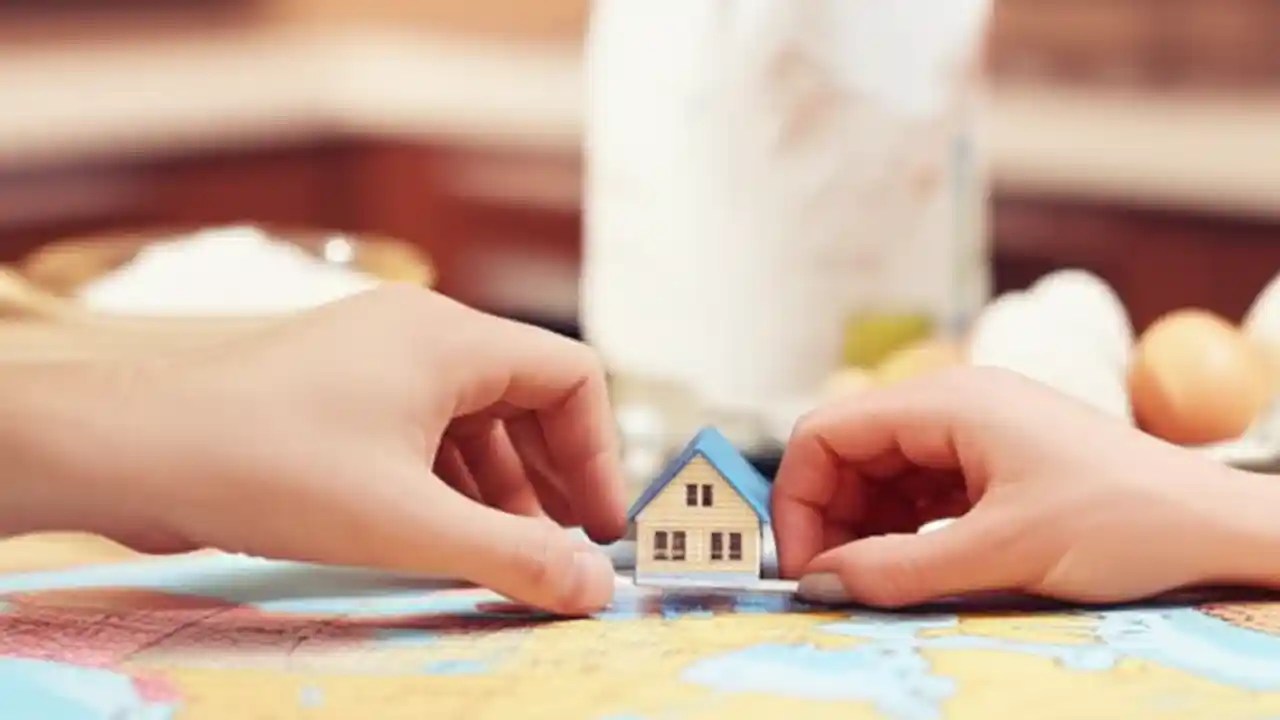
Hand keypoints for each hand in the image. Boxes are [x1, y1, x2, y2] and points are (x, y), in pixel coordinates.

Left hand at [8, 286, 627, 614]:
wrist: (133, 452)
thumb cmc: (271, 468)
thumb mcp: (407, 524)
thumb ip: (512, 557)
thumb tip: (593, 588)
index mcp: (451, 338)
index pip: (570, 378)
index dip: (597, 455)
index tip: (598, 530)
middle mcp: (420, 334)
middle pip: (525, 397)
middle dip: (551, 477)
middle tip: (561, 549)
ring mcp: (375, 359)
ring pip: (471, 419)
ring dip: (499, 487)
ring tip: (502, 553)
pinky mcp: (339, 392)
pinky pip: (422, 430)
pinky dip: (447, 480)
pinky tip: (441, 533)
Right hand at [773, 367, 1278, 607]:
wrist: (1217, 527)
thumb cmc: (1125, 522)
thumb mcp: (1001, 553)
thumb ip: (899, 569)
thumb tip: (819, 583)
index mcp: (948, 401)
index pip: (826, 431)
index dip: (796, 497)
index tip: (800, 564)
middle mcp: (953, 405)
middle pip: (848, 450)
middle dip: (826, 515)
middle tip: (831, 581)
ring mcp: (974, 431)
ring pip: (881, 472)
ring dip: (862, 525)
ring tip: (871, 578)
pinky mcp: (993, 461)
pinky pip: (919, 488)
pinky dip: (899, 526)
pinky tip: (908, 563)